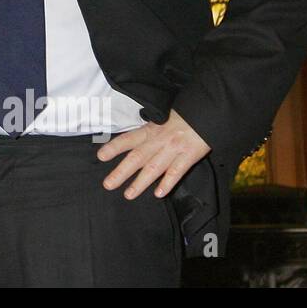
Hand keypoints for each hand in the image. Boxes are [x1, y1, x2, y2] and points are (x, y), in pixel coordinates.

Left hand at [95, 109, 211, 198]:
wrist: (205, 112)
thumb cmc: (181, 117)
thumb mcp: (160, 119)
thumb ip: (148, 132)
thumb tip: (132, 143)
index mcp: (150, 130)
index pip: (128, 139)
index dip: (114, 147)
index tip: (101, 156)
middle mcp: (159, 140)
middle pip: (137, 157)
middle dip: (121, 172)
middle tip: (108, 185)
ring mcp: (173, 148)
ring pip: (153, 167)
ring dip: (140, 182)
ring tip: (129, 194)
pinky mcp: (189, 155)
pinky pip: (177, 171)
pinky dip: (168, 182)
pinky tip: (159, 193)